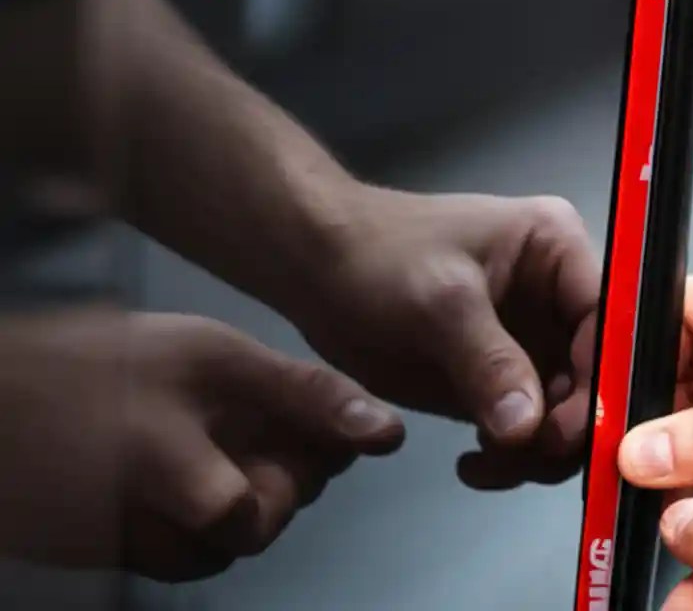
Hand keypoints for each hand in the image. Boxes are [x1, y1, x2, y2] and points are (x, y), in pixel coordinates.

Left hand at [0, 309, 403, 581]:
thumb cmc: (68, 401)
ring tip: (139, 498)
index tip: (381, 440)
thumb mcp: (148, 427)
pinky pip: (197, 555)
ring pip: (248, 530)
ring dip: (197, 530)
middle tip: (226, 489)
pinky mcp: (171, 524)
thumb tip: (256, 520)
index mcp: (245, 380)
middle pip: (300, 482)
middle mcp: (236, 430)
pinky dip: (160, 548)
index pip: (329, 407)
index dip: (354, 425)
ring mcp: (205, 478)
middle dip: (266, 497)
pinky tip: (121, 519)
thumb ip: (216, 479)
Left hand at [290, 188, 599, 488]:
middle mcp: (560, 297)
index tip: (571, 428)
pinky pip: (531, 431)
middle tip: (523, 456)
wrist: (314, 268)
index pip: (612, 320)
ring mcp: (535, 342)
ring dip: (539, 452)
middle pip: (598, 375)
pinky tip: (474, 465)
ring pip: (568, 413)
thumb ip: (490, 361)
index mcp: (560, 252)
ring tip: (488, 466)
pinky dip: (514, 459)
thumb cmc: (378, 259)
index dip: (604, 376)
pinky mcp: (505, 381)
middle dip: (568, 424)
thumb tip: (529, 430)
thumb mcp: (439, 302)